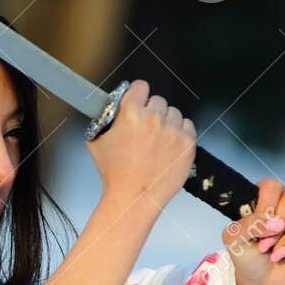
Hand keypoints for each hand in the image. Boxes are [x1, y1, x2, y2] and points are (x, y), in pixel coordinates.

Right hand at [88, 79, 196, 212]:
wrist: (133, 198)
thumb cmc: (113, 174)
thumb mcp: (96, 142)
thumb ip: (105, 119)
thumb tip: (110, 107)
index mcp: (130, 114)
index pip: (140, 86)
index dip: (137, 95)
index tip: (137, 102)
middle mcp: (154, 118)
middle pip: (158, 100)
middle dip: (151, 112)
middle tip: (144, 131)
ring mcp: (173, 130)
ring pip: (173, 112)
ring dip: (166, 122)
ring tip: (156, 143)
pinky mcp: (187, 142)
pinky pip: (187, 125)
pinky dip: (179, 133)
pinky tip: (168, 147)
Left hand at [222, 176, 284, 284]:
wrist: (263, 282)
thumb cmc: (247, 257)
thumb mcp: (234, 241)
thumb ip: (248, 225)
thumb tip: (276, 222)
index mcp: (261, 198)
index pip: (271, 186)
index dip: (267, 208)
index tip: (259, 231)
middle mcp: (283, 202)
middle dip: (279, 227)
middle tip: (265, 245)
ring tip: (277, 255)